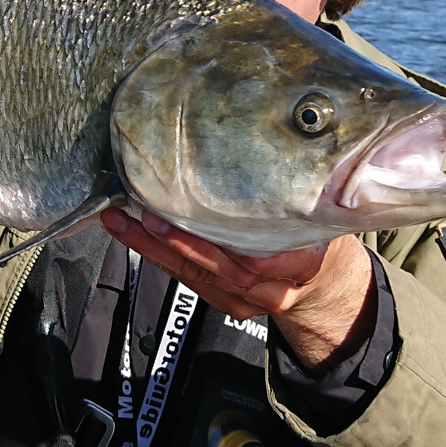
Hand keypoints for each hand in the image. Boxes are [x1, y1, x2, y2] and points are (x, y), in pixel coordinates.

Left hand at [101, 209, 376, 369]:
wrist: (323, 286)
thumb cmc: (317, 237)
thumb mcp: (324, 216)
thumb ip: (304, 194)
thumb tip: (288, 144)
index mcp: (302, 265)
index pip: (263, 261)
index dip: (226, 244)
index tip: (198, 216)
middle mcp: (272, 290)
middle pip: (217, 269)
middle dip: (176, 243)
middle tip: (144, 213)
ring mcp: (245, 300)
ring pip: (193, 276)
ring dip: (152, 248)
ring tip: (121, 220)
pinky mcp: (224, 302)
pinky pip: (186, 279)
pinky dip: (157, 255)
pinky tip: (132, 233)